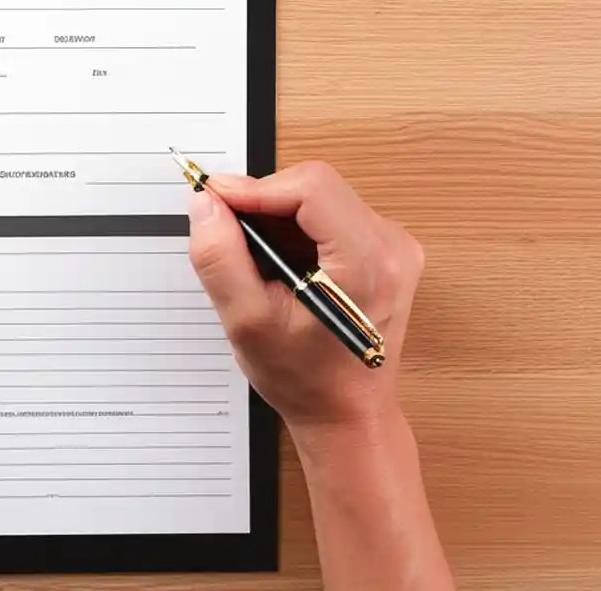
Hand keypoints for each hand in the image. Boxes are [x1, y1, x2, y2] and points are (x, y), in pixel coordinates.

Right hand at [186, 161, 424, 429]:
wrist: (347, 413)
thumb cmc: (306, 380)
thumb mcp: (247, 323)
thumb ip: (220, 259)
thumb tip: (206, 204)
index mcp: (368, 264)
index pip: (311, 188)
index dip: (256, 187)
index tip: (215, 200)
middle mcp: (392, 246)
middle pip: (315, 187)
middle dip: (264, 202)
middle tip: (227, 234)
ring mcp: (394, 245)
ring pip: (320, 197)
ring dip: (278, 216)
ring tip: (255, 259)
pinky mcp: (386, 248)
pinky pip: (331, 213)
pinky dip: (296, 227)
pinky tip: (280, 263)